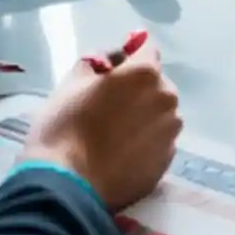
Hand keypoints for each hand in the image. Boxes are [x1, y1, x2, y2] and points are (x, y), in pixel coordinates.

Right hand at [22, 35, 181, 209]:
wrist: (68, 184)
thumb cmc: (64, 127)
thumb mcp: (71, 83)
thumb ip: (97, 62)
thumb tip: (114, 57)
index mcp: (145, 75)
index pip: (147, 50)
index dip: (130, 56)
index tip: (114, 69)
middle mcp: (167, 100)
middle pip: (157, 85)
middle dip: (138, 89)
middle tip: (108, 106)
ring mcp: (171, 133)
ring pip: (161, 114)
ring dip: (145, 116)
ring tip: (114, 133)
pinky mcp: (167, 161)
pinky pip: (159, 142)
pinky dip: (146, 142)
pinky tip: (121, 153)